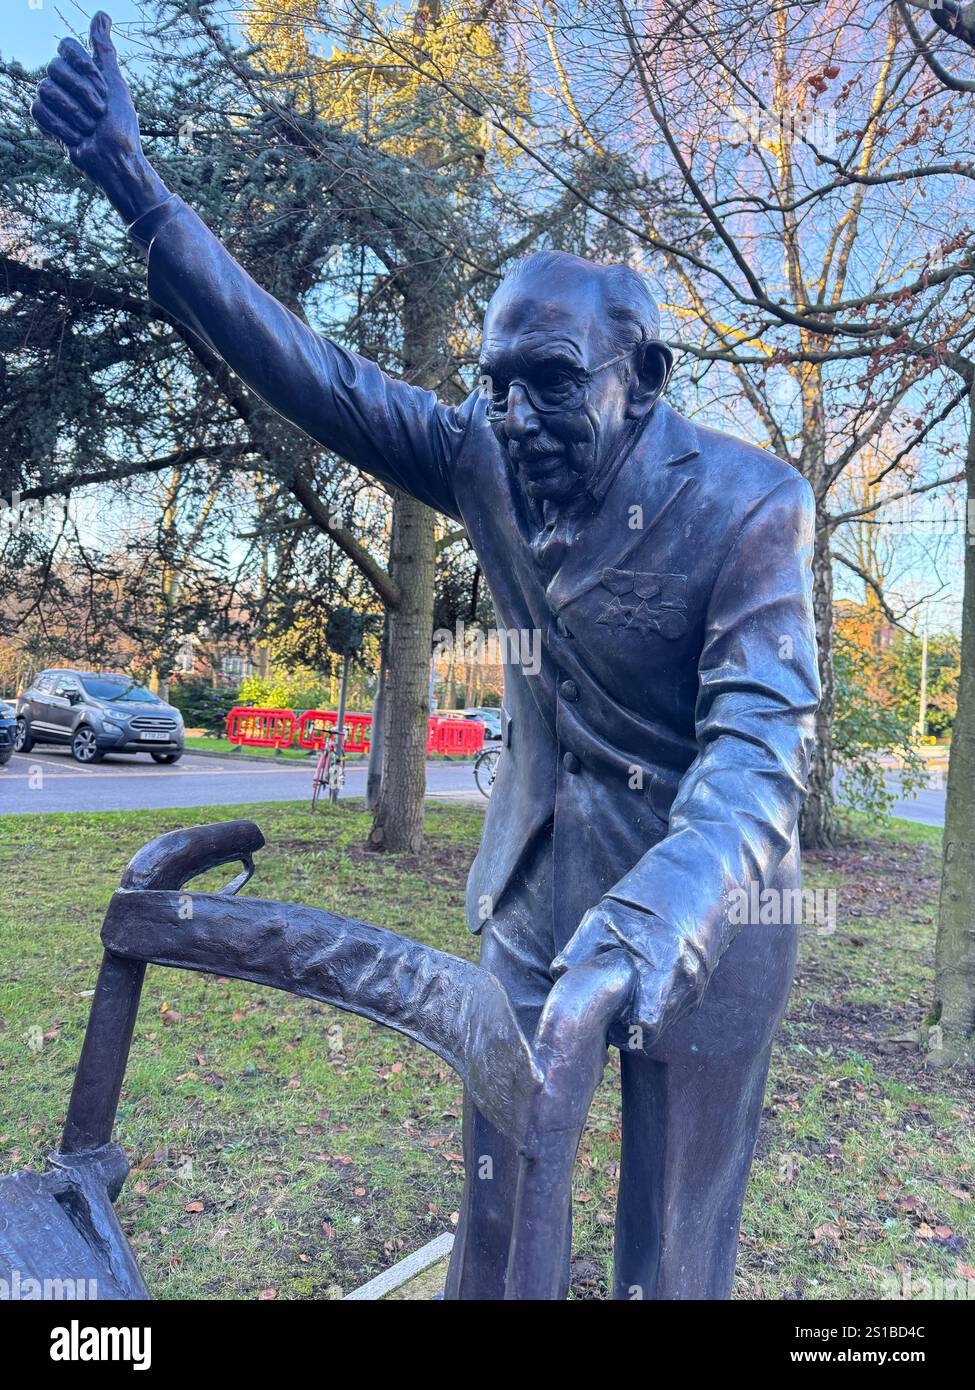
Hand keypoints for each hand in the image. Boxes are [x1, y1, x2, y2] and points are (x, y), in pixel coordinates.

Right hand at [32, 14, 156, 221]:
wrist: (115, 159)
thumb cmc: (120, 125)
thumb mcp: (116, 83)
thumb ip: (104, 50)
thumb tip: (101, 14)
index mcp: (79, 69)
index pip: (67, 45)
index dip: (85, 67)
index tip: (103, 90)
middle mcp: (63, 80)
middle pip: (55, 67)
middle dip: (83, 93)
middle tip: (99, 113)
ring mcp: (51, 98)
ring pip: (46, 88)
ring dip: (75, 112)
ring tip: (89, 128)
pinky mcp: (43, 118)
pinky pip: (39, 109)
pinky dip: (61, 125)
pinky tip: (77, 137)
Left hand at [551, 898, 706, 1050]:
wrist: (692, 881)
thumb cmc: (644, 900)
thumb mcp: (603, 918)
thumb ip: (580, 949)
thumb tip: (559, 975)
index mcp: (664, 965)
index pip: (646, 1026)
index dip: (622, 1027)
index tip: (609, 1014)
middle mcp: (686, 981)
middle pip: (653, 1032)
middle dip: (631, 1026)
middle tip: (614, 1006)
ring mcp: (695, 989)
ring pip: (663, 1025)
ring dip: (643, 1016)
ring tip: (629, 991)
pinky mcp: (698, 992)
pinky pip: (673, 1013)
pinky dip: (656, 1007)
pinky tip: (646, 984)